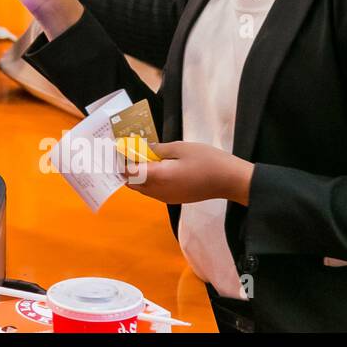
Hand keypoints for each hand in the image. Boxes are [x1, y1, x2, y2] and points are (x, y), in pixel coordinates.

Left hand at [123, 141, 253, 204]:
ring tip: (139, 157)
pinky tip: (154, 166)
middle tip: (126, 151)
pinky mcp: (174, 199)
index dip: (120, 161)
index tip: (116, 148)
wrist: (230, 181)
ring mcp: (165, 198)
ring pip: (141, 188)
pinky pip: (152, 191)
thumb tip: (141, 149)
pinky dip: (147, 180)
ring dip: (137, 175)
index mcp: (157, 177)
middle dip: (126, 169)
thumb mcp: (180, 148)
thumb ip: (157, 149)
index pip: (128, 172)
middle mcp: (157, 191)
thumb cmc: (206, 160)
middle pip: (132, 182)